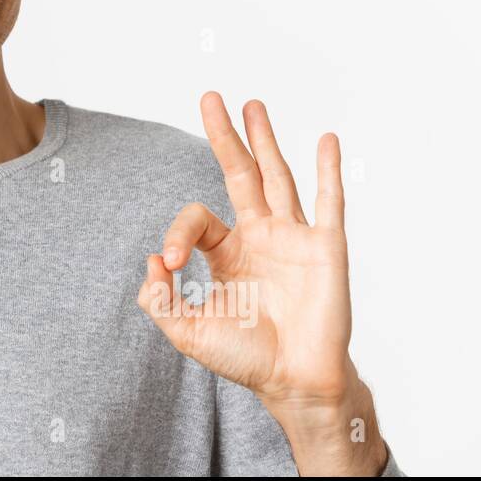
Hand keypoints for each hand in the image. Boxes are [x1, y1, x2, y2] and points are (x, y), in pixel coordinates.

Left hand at [136, 92, 353, 407]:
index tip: (170, 263)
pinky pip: (329, 202)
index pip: (196, 218)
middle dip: (225, 136)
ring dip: (266, 139)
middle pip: (239, 174)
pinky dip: (328, 170)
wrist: (294, 384)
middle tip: (210, 97)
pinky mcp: (326, 248)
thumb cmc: (247, 359)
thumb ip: (159, 300)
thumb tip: (151, 261)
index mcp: (228, 253)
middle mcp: (261, 237)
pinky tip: (325, 139)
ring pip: (278, 177)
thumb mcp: (187, 331)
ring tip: (252, 103)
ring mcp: (294, 239)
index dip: (177, 233)